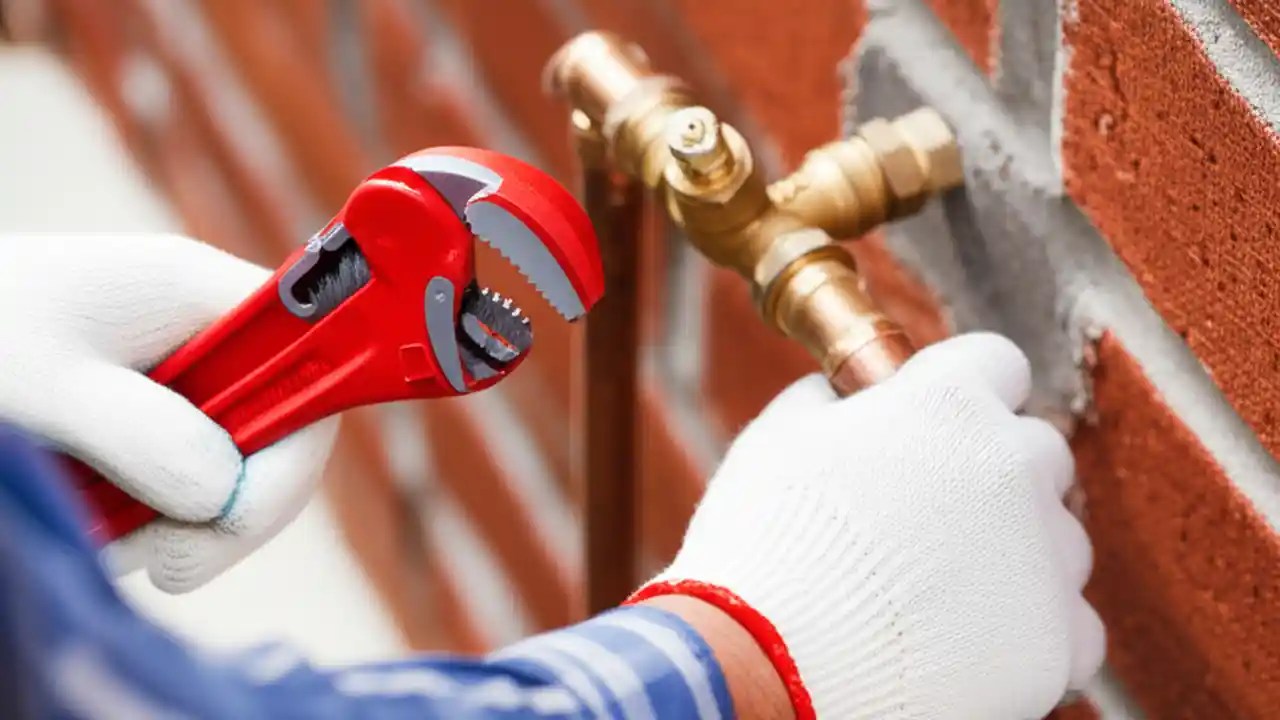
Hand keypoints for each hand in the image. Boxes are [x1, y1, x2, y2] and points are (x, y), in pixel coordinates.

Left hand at [0, 233, 338, 592]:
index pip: (311, 369)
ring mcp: (186, 378)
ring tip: (107, 535)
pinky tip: (102, 520)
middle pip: (283, 435)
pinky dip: (157, 522)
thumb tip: (224, 493)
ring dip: (183, 527)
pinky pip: (195, 483)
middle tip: (160, 556)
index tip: (231, 512)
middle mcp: (208, 334)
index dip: (291, 450)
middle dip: (229, 511)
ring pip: (240, 472)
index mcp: (199, 294)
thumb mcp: (47, 388)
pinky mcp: (157, 418)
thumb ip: (146, 436)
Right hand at [632, 333, 1104, 718]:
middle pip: (1036, 453)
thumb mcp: (777, 438)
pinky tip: (969, 640)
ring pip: (1058, 541)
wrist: (771, 666)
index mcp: (949, 402)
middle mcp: (1015, 466)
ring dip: (1015, 555)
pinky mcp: (1055, 641)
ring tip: (935, 593)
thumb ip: (832, 400)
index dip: (962, 394)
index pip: (997, 365)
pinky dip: (1031, 631)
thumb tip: (851, 397)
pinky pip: (1071, 625)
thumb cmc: (765, 545)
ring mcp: (1044, 556)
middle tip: (927, 519)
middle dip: (992, 476)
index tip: (933, 428)